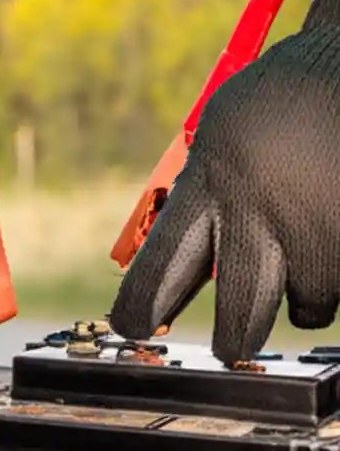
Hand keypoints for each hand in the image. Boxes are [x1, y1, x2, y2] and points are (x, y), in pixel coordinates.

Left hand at [108, 0, 339, 366]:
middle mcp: (260, 211)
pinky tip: (332, 235)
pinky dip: (338, 275)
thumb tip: (183, 268)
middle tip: (229, 350)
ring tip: (307, 260)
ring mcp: (317, 228)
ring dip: (307, 298)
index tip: (131, 329)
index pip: (162, 263)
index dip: (143, 304)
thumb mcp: (223, 138)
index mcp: (211, 183)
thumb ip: (204, 195)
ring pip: (309, 305)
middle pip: (239, 311)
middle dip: (233, 338)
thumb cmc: (283, 99)